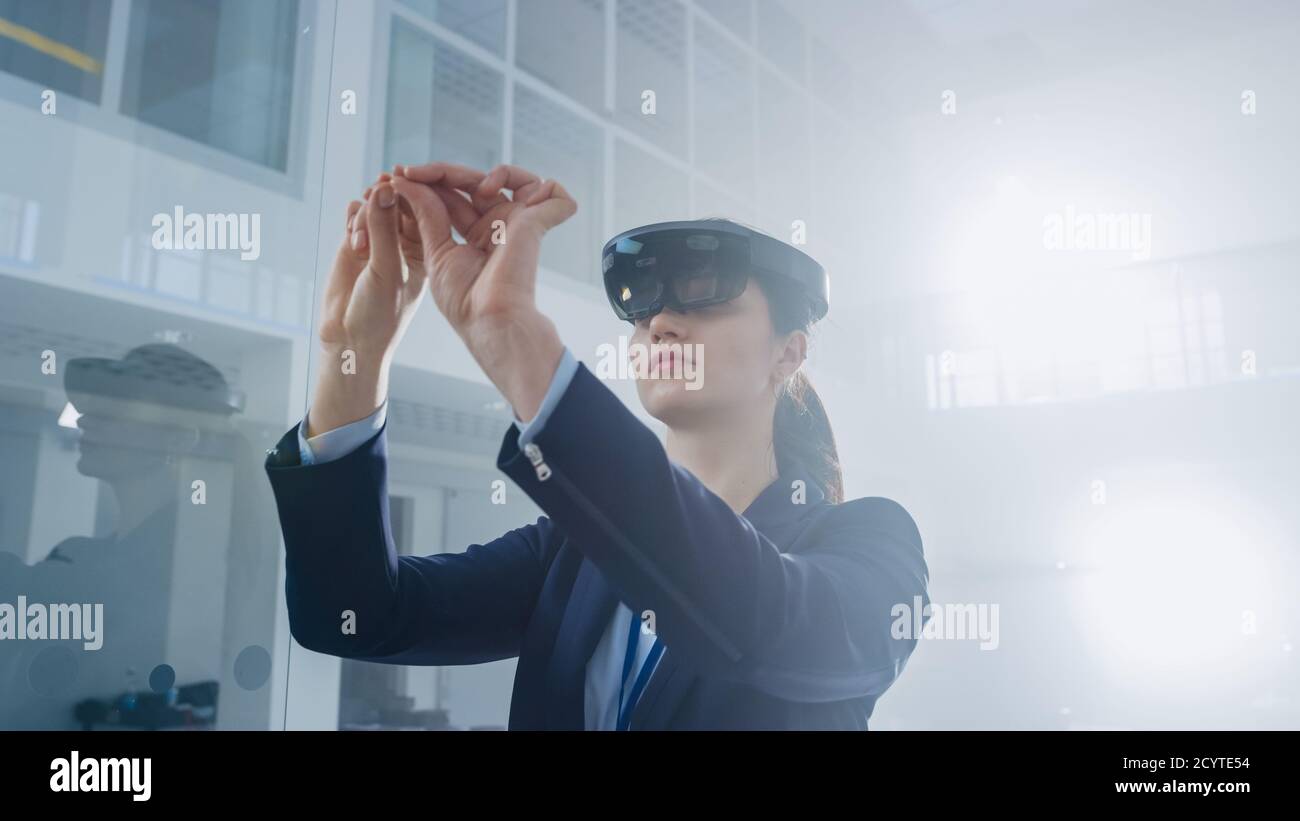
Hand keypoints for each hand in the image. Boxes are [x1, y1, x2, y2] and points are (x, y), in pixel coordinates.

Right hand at [305, 171, 449, 435]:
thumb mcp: (386, 269)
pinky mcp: (359, 243)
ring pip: (380, 207)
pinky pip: (359, 217)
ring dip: (369, 211)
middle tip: (380, 184)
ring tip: (358, 234)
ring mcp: (385, 243)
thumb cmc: (378, 316)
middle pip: (407, 201)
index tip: (406, 176)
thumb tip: (386, 189)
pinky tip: (351, 228)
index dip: (422, 187)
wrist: (348, 340)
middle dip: (393, 192)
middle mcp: (412, 244)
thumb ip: (385, 229)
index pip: (435, 207)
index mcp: (434, 251)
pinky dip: (355, 217)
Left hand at [389, 162, 576, 339]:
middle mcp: (498, 226)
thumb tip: (404, 181)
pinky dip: (542, 186)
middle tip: (414, 171)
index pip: (453, 195)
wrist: (489, 320)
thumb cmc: (464, 299)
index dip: (429, 181)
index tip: (399, 174)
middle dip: (445, 172)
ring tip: (480, 187)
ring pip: (517, 178)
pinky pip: (554, 192)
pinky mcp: (536, 223)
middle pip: (477, 181)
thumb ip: (426, 213)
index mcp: (475, 235)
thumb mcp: (435, 250)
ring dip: (498, 171)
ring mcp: (518, 223)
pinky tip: (505, 193)